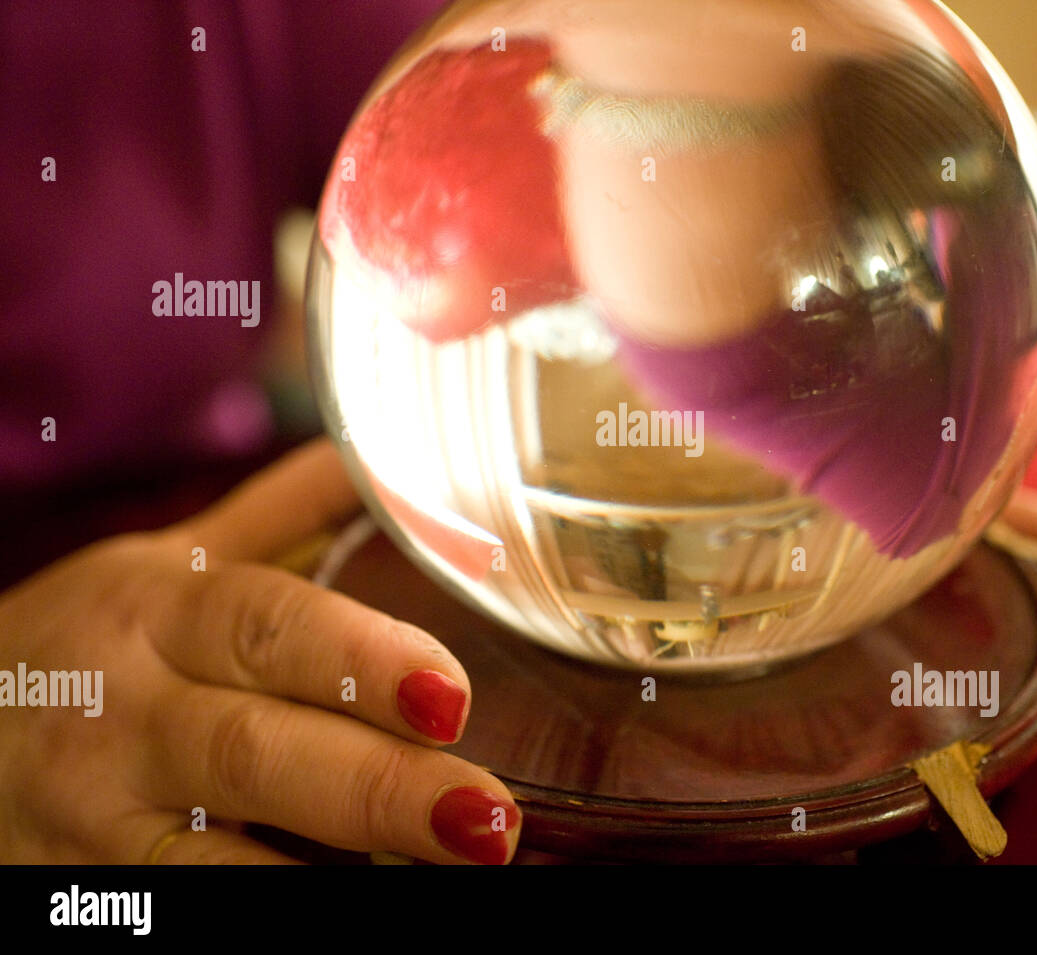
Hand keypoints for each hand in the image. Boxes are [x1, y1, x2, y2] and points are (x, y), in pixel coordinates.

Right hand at [0, 439, 519, 863]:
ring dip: (326, 878)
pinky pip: (177, 906)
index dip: (363, 660)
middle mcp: (124, 713)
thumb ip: (280, 514)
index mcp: (161, 613)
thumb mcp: (167, 564)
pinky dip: (263, 911)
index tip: (452, 696)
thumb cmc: (88, 642)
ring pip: (209, 857)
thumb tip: (382, 457)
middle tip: (486, 819)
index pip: (268, 627)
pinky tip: (345, 915)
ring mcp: (90, 815)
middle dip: (375, 789)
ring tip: (444, 882)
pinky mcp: (77, 892)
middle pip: (253, 751)